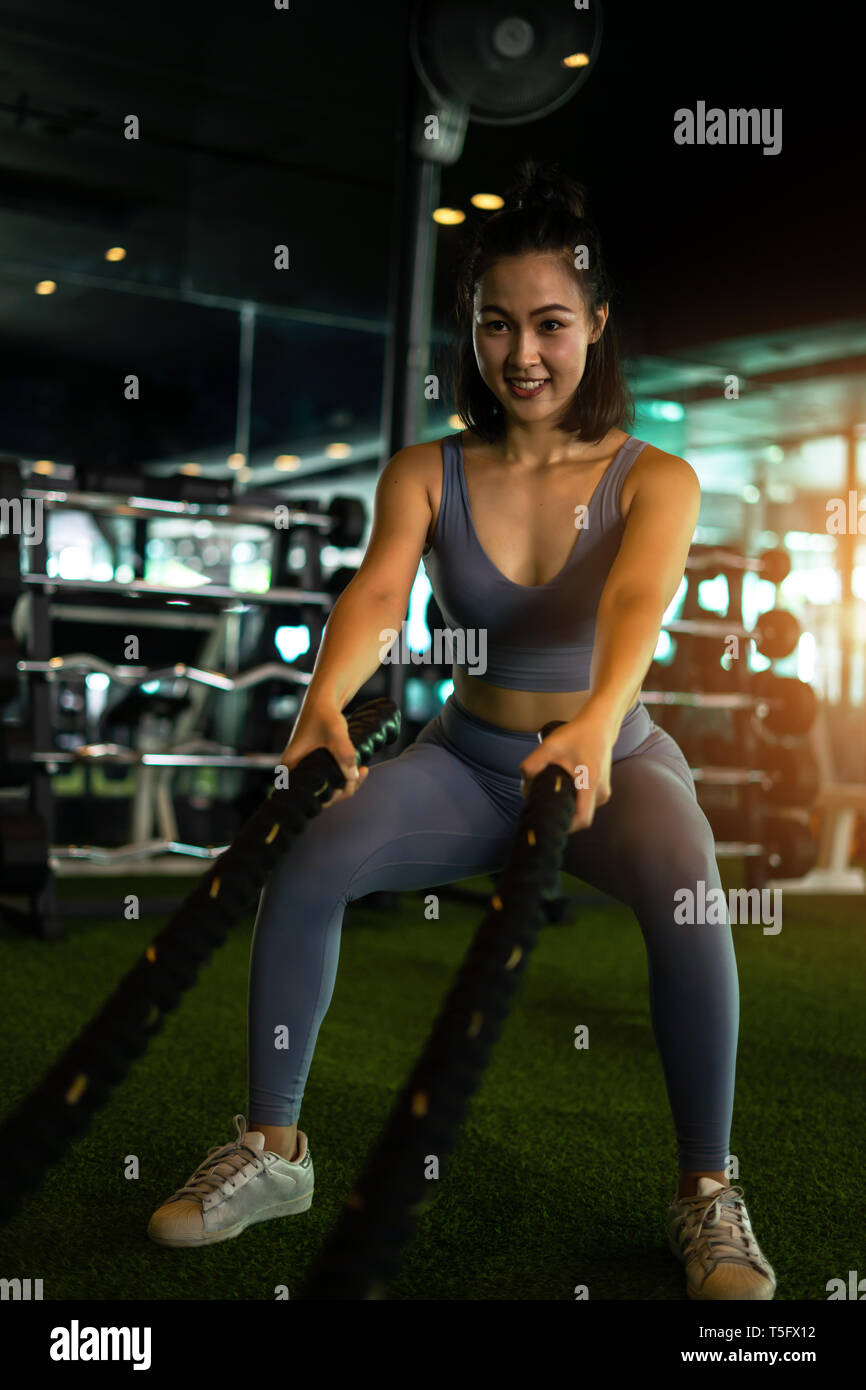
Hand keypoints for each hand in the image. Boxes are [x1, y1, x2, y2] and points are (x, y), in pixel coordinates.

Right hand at [278, 704, 369, 809]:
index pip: (309, 794)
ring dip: (349, 783)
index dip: (330, 795)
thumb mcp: (335, 733)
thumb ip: (344, 754)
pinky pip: (332, 776)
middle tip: (360, 775)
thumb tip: (353, 776)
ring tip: (364, 771)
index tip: (347, 785)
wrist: (324, 698)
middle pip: (321, 793)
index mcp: (292, 765)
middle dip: (344, 789)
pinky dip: (347, 776)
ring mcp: (307, 766)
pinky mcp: (317, 763)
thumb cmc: (324, 713)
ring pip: (329, 785)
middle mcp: (297, 769)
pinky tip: (361, 770)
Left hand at [518, 709, 614, 833]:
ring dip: (565, 806)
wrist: (600, 725)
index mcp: (592, 785)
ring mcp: (604, 793)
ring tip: (548, 792)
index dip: (565, 826)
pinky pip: (585, 803)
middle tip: (540, 804)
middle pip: (579, 817)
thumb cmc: (577, 735)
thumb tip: (523, 781)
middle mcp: (601, 793)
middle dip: (559, 814)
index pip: (582, 820)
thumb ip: (533, 763)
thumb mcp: (551, 745)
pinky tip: (559, 789)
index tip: (546, 821)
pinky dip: (572, 800)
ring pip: (581, 810)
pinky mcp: (601, 790)